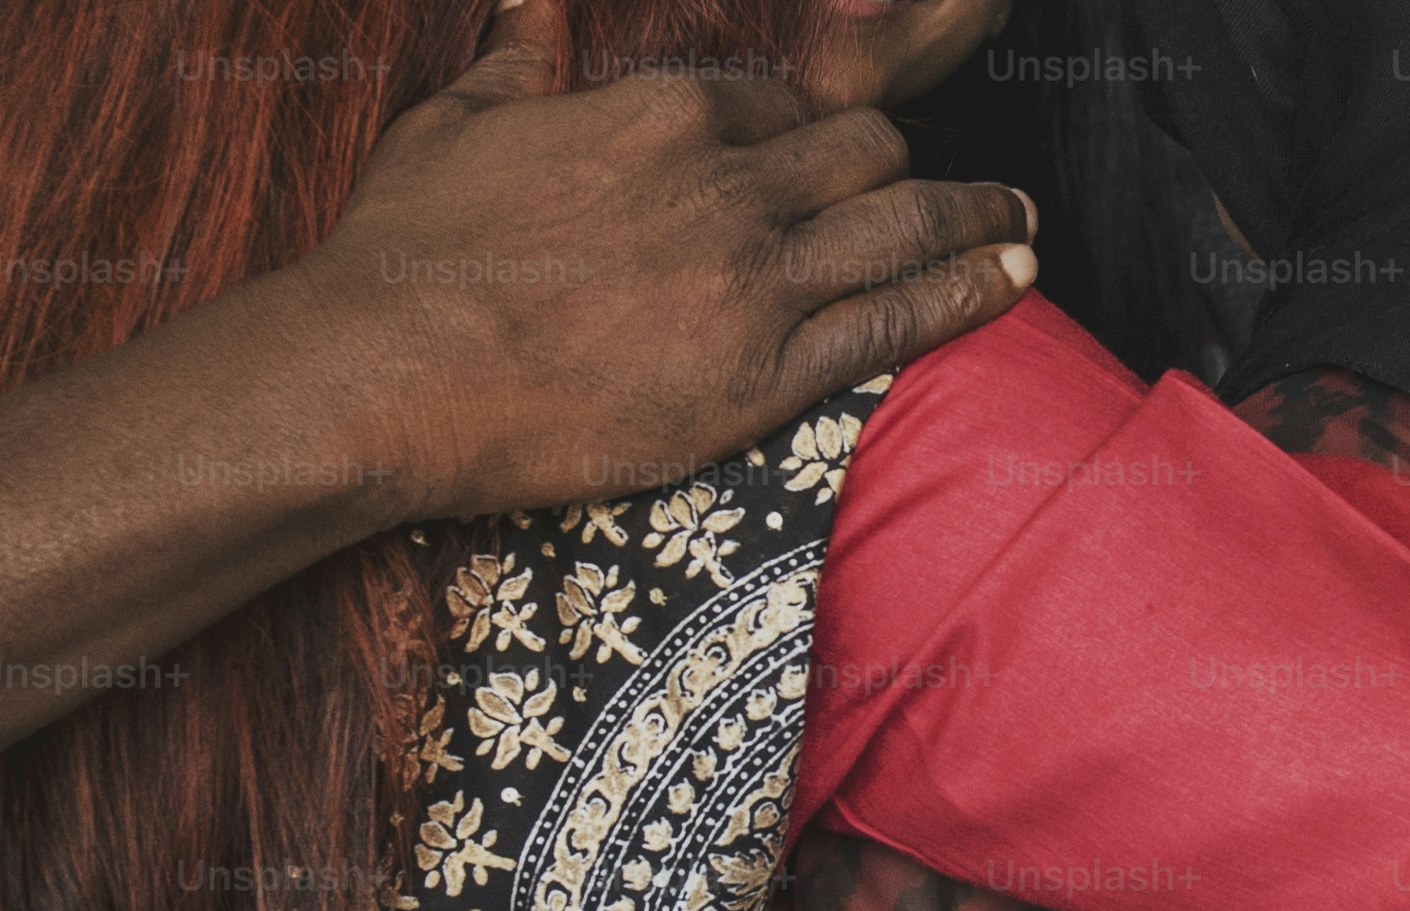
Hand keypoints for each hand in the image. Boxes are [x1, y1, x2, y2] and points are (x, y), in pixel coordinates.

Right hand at [272, 0, 1036, 520]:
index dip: (808, 127)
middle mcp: (725, 183)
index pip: (776, 104)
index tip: (830, 151)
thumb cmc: (404, 255)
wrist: (387, 374)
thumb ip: (516, 57)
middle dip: (905, 165)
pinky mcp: (761, 375)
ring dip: (977, 216)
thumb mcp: (456, 122)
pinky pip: (895, 322)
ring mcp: (752, 279)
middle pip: (861, 152)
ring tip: (1022, 219)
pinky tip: (1014, 278)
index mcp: (661, 113)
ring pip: (902, 224)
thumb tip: (528, 2)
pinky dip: (966, 292)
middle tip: (946, 185)